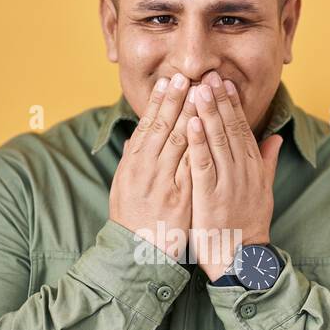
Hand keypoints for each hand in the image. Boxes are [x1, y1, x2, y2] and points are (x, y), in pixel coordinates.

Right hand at [109, 73, 195, 261]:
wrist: (137, 253)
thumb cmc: (132, 220)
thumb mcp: (124, 187)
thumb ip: (133, 161)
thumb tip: (137, 138)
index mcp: (133, 164)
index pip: (149, 125)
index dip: (160, 102)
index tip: (170, 82)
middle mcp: (146, 169)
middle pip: (163, 127)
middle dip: (177, 100)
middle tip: (188, 76)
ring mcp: (163, 182)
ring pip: (178, 141)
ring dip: (190, 114)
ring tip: (200, 92)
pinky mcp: (179, 197)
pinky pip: (191, 166)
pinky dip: (198, 145)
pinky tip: (205, 128)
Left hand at [185, 71, 282, 279]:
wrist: (243, 260)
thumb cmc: (249, 227)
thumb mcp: (264, 192)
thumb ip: (268, 162)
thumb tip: (275, 138)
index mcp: (254, 169)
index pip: (242, 129)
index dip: (232, 105)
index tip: (224, 82)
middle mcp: (243, 172)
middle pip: (230, 129)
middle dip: (218, 100)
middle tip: (209, 75)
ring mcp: (228, 183)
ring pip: (217, 141)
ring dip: (207, 113)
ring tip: (197, 89)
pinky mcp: (211, 196)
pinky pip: (203, 165)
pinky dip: (197, 143)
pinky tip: (190, 124)